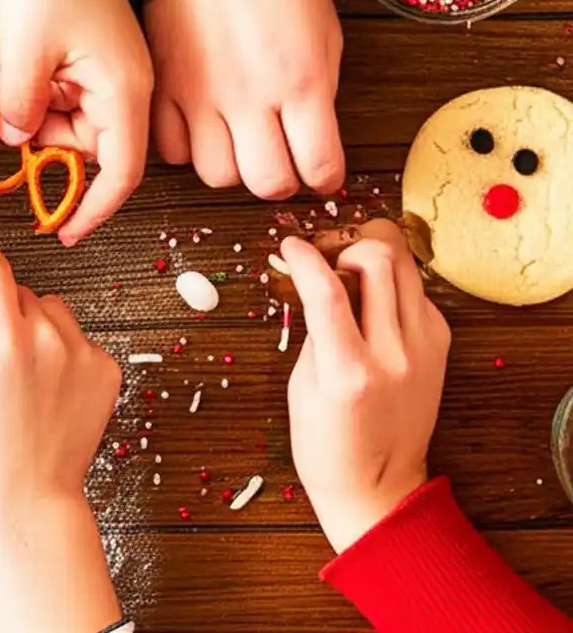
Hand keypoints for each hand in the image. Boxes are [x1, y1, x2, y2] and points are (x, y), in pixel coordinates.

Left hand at [0, 0, 151, 245]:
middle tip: (0, 113)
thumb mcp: (25, 52)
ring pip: (65, 116)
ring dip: (23, 105)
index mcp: (124, 91)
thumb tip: (21, 145)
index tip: (65, 232)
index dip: (94, 210)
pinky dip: (27, 84)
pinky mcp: (91, 54)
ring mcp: (109, 68)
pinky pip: (59, 87)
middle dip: (36, 136)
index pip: (121, 173)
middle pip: (84, 145)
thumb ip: (22, 109)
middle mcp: (125, 84)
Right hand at [0, 231, 121, 631]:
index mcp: (1, 338)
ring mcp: (83, 352)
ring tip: (19, 375)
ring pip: (50, 310)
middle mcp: (48, 336)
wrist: (26, 497)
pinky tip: (46, 389)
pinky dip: (60, 351)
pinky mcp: (107, 369)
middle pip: (18, 290)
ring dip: (32, 326)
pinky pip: (76, 338)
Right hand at [144, 0, 343, 198]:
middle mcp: (249, 96)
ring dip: (232, 167)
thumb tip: (312, 140)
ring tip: (237, 143)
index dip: (325, 178)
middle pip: (266, 181)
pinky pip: (172, 149)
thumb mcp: (324, 33)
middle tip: (281, 164)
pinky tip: (200, 128)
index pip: (319, 165)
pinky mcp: (163, 88)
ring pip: (216, 174)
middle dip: (280, 179)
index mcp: (300, 81)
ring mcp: (200, 96)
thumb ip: (318, 93)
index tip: (321, 174)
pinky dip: (188, 148)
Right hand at [282, 219, 450, 553]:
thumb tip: (314, 280)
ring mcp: (425, 347)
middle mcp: (394, 354)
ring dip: (371, 253)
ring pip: (406, 263)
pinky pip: (416, 289)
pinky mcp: (440, 344)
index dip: (304, 257)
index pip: (327, 290)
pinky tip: (371, 299)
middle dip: (345, 242)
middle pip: (380, 258)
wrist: (380, 487)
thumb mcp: (303, 386)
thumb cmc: (328, 446)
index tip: (290, 247)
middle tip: (323, 254)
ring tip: (345, 267)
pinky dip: (391, 281)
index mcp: (349, 372)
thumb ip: (314, 330)